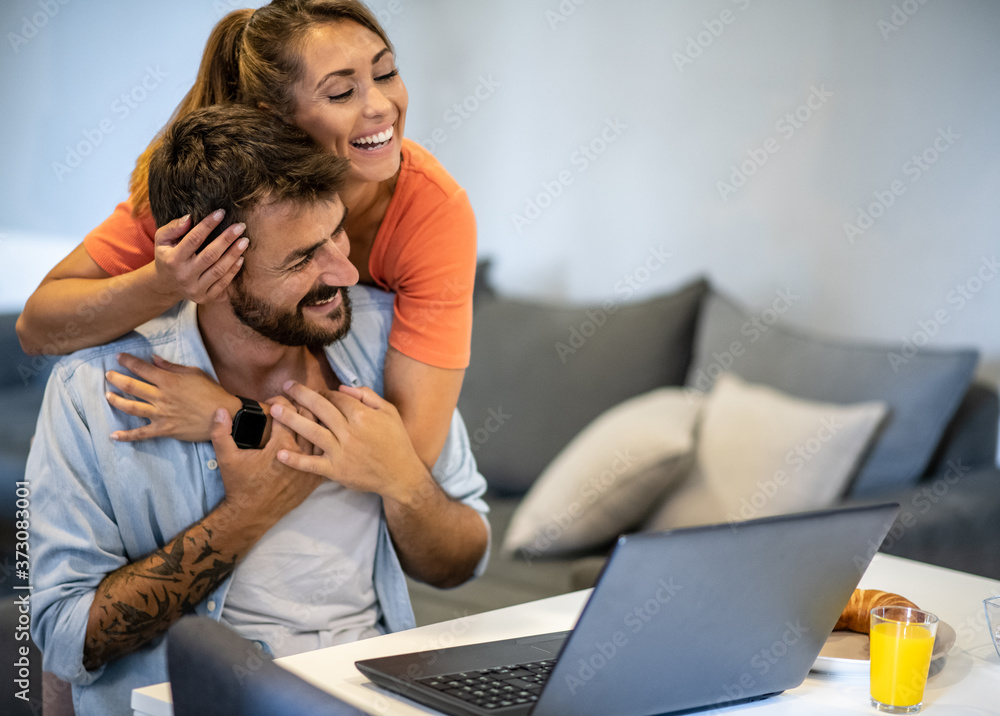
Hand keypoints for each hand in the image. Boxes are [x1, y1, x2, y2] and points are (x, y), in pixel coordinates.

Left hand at [106, 353, 240, 442]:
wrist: (224, 416)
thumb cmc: (212, 392)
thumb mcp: (195, 373)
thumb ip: (172, 367)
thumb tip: (154, 359)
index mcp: (168, 381)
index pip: (142, 368)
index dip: (128, 361)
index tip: (118, 357)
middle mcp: (161, 397)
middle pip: (131, 386)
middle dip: (116, 378)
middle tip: (108, 375)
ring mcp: (161, 414)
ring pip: (131, 407)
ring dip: (116, 401)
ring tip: (107, 395)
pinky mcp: (164, 429)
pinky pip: (141, 434)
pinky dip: (126, 436)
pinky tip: (113, 436)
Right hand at [153, 210, 247, 303]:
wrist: (166, 285)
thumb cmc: (167, 256)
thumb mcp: (162, 240)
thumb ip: (172, 228)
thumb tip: (190, 218)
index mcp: (173, 260)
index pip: (193, 239)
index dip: (208, 225)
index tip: (221, 213)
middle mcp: (184, 275)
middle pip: (210, 255)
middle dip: (227, 239)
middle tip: (240, 226)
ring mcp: (195, 288)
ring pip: (219, 270)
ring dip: (234, 254)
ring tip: (245, 241)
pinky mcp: (204, 297)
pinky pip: (223, 284)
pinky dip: (233, 271)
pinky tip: (241, 258)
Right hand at [210, 408, 322, 531]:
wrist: (251, 515)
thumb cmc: (239, 485)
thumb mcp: (226, 458)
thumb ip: (220, 432)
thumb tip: (220, 410)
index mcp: (280, 447)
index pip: (287, 412)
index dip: (279, 402)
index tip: (271, 402)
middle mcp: (300, 455)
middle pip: (308, 418)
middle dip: (298, 406)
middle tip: (289, 405)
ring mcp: (311, 467)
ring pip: (321, 433)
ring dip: (312, 421)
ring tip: (301, 416)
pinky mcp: (316, 478)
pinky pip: (326, 452)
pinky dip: (321, 441)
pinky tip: (313, 436)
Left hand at [269, 382, 427, 501]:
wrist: (401, 475)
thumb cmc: (396, 441)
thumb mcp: (388, 412)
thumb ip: (367, 396)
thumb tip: (341, 387)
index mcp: (362, 415)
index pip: (336, 398)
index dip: (322, 391)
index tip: (313, 391)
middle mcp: (350, 432)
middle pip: (320, 408)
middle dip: (301, 395)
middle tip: (286, 386)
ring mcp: (342, 452)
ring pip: (312, 432)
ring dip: (291, 420)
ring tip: (275, 410)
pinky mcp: (337, 471)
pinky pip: (312, 465)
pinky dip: (296, 461)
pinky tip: (280, 453)